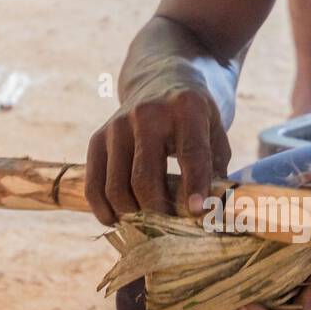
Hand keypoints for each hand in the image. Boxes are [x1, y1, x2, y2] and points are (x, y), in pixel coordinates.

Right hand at [85, 89, 230, 225]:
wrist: (160, 79)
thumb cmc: (194, 117)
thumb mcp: (215, 131)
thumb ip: (216, 168)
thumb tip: (211, 212)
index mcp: (186, 109)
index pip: (191, 154)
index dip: (194, 187)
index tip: (196, 214)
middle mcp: (147, 114)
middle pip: (145, 178)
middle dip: (157, 212)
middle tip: (170, 230)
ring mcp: (117, 126)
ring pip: (117, 187)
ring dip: (131, 215)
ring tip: (146, 227)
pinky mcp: (98, 138)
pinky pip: (94, 184)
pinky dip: (103, 209)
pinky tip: (117, 220)